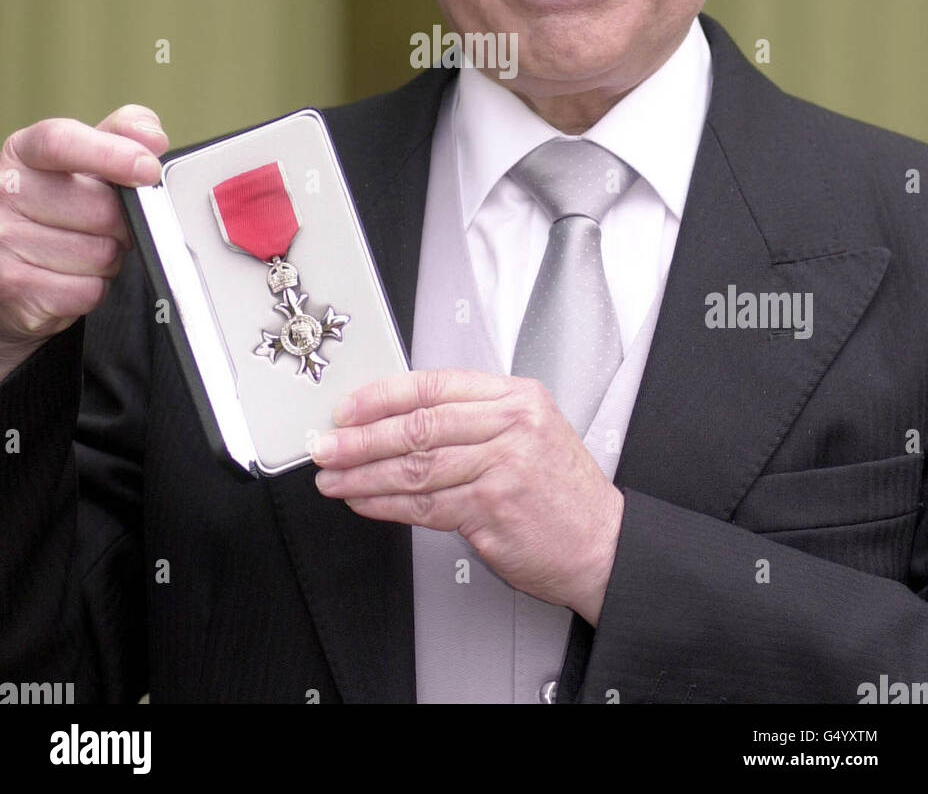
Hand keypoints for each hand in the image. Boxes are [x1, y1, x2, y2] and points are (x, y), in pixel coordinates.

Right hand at [0, 105, 168, 373]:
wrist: (5, 264)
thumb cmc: (52, 204)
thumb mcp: (80, 158)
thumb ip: (120, 134)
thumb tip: (152, 137)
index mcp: (23, 153)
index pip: (62, 143)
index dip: (111, 154)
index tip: (148, 169)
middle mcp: (4, 193)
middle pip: (102, 210)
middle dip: (123, 222)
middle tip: (108, 224)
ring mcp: (3, 243)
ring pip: (101, 254)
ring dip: (108, 257)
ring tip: (83, 249)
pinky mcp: (14, 290)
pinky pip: (88, 290)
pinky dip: (93, 288)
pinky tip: (70, 277)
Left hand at [312, 368, 623, 625]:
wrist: (603, 545)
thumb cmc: (561, 492)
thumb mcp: (529, 432)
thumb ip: (475, 419)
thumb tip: (399, 420)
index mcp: (517, 397)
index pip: (435, 386)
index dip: (382, 396)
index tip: (348, 408)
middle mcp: (512, 426)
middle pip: (419, 425)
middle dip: (362, 437)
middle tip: (328, 444)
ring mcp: (503, 466)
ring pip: (416, 466)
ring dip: (364, 474)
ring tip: (335, 478)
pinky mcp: (492, 509)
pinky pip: (425, 505)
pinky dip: (387, 505)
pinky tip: (365, 502)